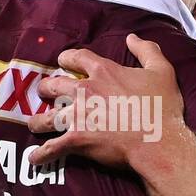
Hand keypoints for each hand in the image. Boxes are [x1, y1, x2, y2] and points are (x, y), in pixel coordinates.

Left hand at [28, 34, 185, 167]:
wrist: (159, 141)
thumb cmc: (162, 107)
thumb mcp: (162, 71)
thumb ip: (146, 50)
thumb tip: (131, 37)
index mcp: (104, 71)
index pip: (77, 57)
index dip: (67, 58)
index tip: (62, 61)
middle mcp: (85, 91)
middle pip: (54, 85)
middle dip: (46, 88)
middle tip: (44, 92)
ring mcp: (78, 116)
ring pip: (46, 117)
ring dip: (37, 121)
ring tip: (34, 124)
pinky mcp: (77, 140)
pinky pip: (51, 148)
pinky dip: (41, 154)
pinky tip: (34, 158)